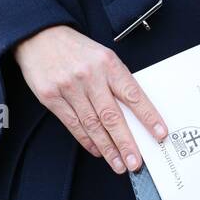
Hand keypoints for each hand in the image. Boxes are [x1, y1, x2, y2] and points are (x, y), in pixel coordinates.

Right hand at [12, 25, 167, 175]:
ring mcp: (69, 87)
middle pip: (112, 116)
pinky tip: (97, 150)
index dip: (148, 116)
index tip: (159, 133)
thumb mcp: (102, 56)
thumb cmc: (76, 48)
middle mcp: (89, 76)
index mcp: (107, 63)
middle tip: (136, 163)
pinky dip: (87, 140)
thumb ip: (116, 80)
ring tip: (119, 164)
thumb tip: (134, 112)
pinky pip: (73, 124)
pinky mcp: (51, 97)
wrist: (40, 36)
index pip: (133, 94)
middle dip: (126, 143)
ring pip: (93, 125)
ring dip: (107, 148)